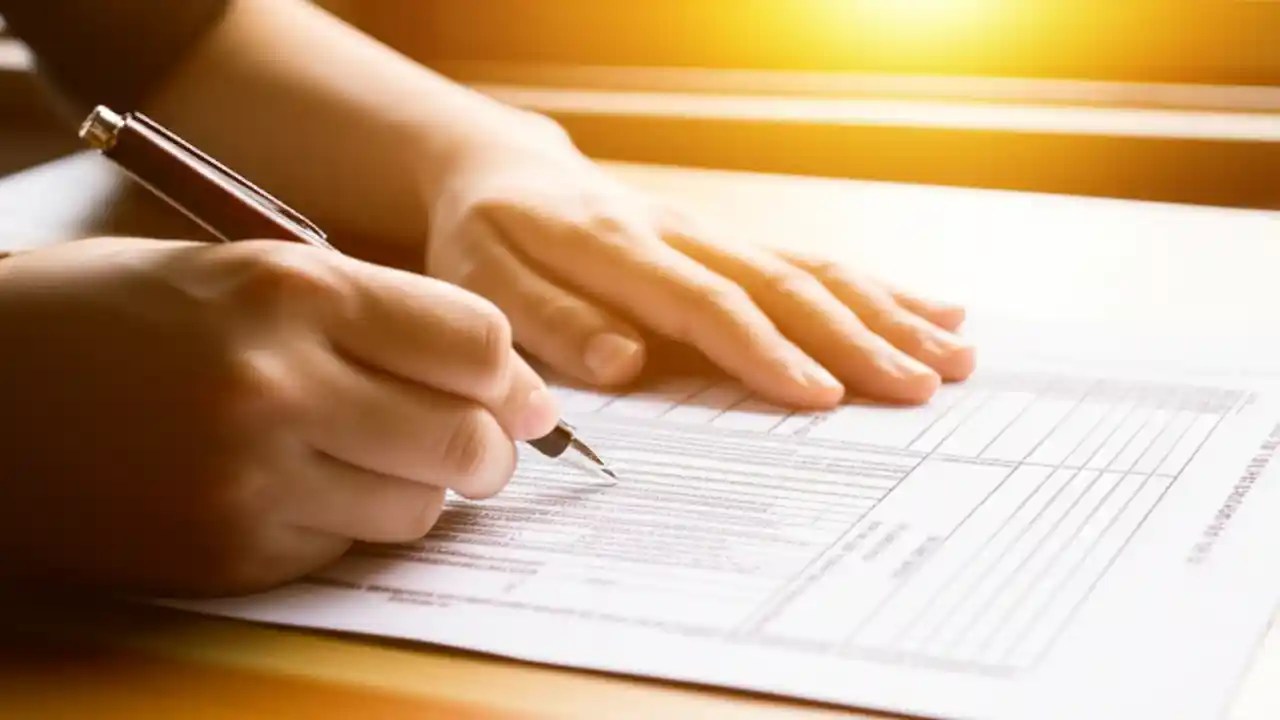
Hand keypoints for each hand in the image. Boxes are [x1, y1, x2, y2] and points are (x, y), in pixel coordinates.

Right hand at [0, 237, 557, 595]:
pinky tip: (302, 490)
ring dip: (422, 491)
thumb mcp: (243, 269)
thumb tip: (492, 376)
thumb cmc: (114, 314)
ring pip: (417, 507)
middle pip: (465, 436)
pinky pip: (345, 547)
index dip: (516, 377)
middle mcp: (279, 383)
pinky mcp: (226, 552)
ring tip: (380, 462)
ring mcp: (250, 478)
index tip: (524, 399)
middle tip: (485, 449)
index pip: (474, 341)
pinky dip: (347, 523)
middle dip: (494, 449)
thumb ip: (370, 314)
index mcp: (292, 288)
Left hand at [427, 114, 973, 408]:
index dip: (766, 350)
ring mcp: (715, 233)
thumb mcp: (487, 283)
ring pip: (814, 268)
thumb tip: (626, 365)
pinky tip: (937, 308)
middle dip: (858, 337)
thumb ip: (553, 323)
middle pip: (783, 284)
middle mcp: (682, 234)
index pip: (705, 304)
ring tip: (957, 353)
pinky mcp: (731, 239)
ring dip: (888, 312)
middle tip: (923, 385)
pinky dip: (879, 287)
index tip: (823, 396)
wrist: (503, 171)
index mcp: (618, 249)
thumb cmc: (489, 238)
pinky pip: (812, 260)